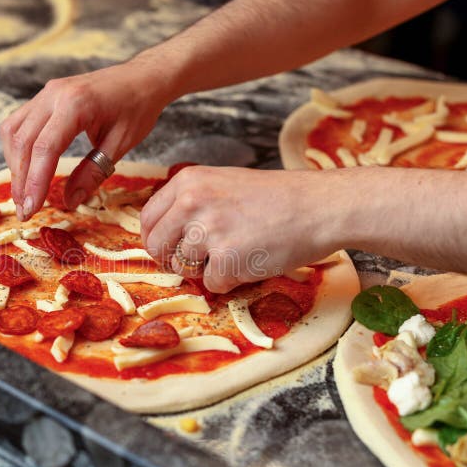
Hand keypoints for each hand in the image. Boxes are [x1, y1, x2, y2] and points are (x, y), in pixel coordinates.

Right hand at [0, 57, 173, 220]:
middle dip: (21, 180)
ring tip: (24, 194)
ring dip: (15, 165)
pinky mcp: (45, 96)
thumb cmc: (137, 108)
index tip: (32, 209)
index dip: (35, 182)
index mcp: (76, 104)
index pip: (45, 148)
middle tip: (25, 211)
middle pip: (23, 142)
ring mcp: (46, 93)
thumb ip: (93, 173)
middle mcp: (54, 94)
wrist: (142, 78)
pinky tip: (27, 169)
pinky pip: (19, 123)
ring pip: (13, 131)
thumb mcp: (120, 145)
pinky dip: (18, 150)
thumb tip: (69, 201)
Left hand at [140, 166, 343, 292]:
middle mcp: (192, 202)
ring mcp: (209, 231)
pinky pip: (212, 285)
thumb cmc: (275, 198)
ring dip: (206, 269)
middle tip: (202, 260)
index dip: (157, 240)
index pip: (147, 219)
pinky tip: (252, 261)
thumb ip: (190, 204)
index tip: (170, 249)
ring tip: (237, 251)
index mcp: (188, 182)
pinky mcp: (227, 259)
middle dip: (175, 259)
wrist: (318, 206)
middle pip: (157, 247)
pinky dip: (230, 281)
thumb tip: (162, 237)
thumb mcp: (222, 185)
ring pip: (183, 268)